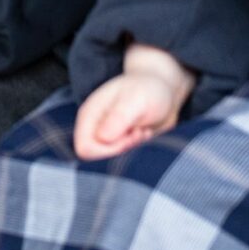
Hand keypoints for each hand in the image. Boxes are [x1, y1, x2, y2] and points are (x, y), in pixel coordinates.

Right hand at [73, 43, 196, 160]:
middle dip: (121, 149)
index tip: (129, 137)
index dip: (108, 149)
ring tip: (141, 131)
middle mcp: (93, 126)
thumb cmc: (148, 90)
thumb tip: (103, 138)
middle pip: (96, 157)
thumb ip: (119, 117)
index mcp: (89, 114)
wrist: (163, 91)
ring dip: (130, 148)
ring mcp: (104, 135)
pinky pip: (120, 158)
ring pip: (110, 159)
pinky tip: (143, 133)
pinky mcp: (116, 142)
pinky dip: (135, 149)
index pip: (84, 148)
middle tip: (137, 133)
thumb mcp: (137, 99)